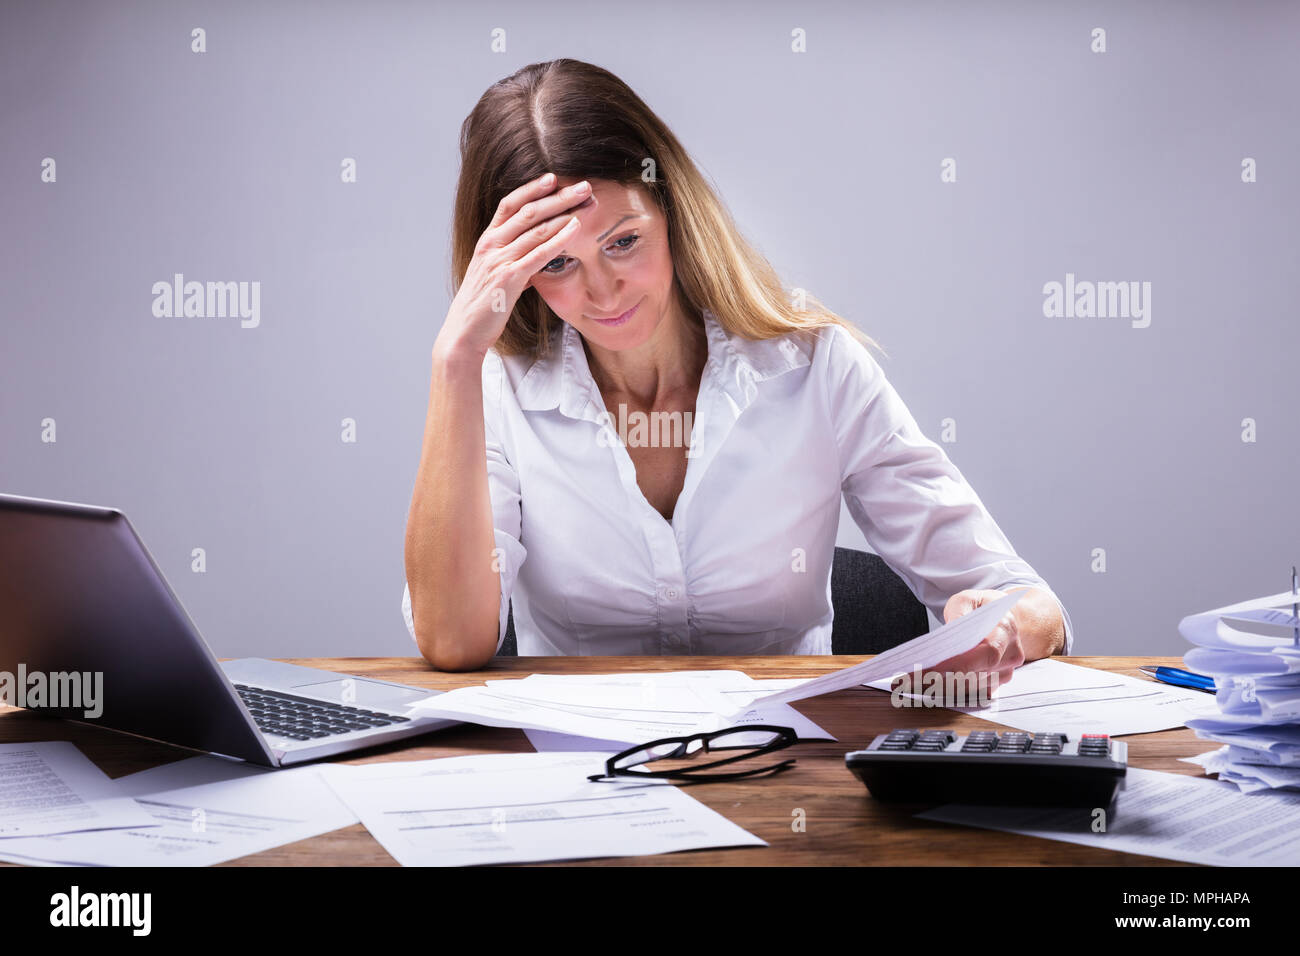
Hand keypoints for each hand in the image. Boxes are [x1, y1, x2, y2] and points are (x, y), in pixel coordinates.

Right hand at [435, 172, 591, 360]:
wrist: (464, 332)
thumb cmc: (482, 307)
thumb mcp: (495, 278)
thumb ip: (514, 264)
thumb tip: (533, 263)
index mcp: (486, 241)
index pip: (509, 205)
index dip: (531, 189)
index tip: (552, 178)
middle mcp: (491, 245)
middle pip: (528, 211)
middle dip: (558, 196)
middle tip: (583, 186)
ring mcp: (499, 260)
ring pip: (536, 228)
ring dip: (565, 212)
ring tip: (586, 201)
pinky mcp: (508, 278)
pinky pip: (538, 253)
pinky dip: (559, 238)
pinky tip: (576, 228)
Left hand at [890, 588, 1024, 702]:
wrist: (1008, 619)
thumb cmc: (985, 608)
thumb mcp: (969, 598)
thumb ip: (959, 611)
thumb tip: (949, 632)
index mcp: (1005, 631)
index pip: (986, 653)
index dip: (958, 665)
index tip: (929, 670)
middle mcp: (1009, 656)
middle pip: (974, 675)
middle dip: (939, 680)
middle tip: (906, 681)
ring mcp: (1004, 673)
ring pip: (970, 687)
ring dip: (939, 688)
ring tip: (908, 684)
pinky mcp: (994, 683)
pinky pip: (969, 691)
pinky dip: (946, 690)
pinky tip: (923, 686)